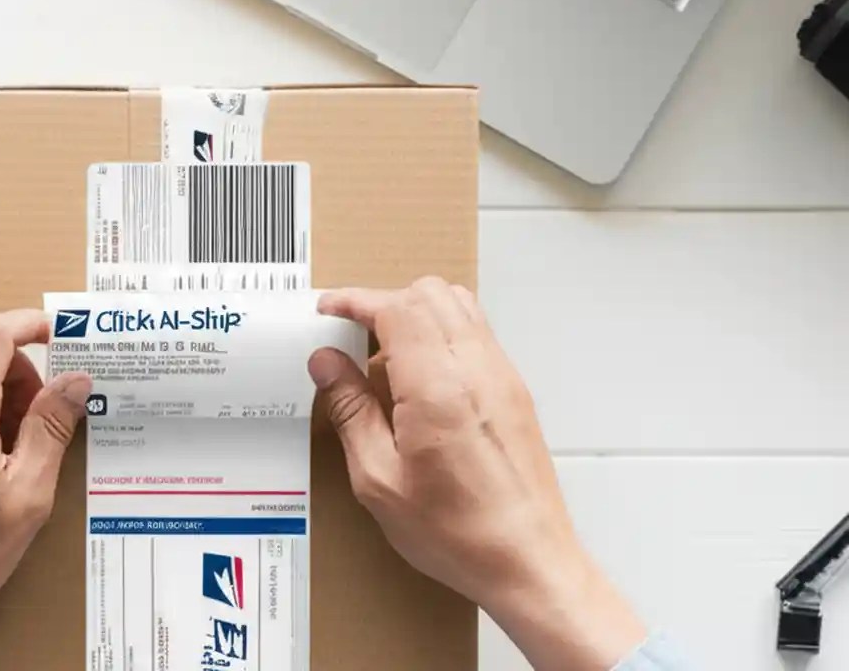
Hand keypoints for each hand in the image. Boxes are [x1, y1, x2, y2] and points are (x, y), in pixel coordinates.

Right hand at [309, 278, 644, 670]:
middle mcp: (477, 367)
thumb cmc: (454, 531)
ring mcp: (502, 375)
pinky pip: (475, 335)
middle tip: (350, 337)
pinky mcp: (514, 390)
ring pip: (457, 306)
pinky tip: (418, 382)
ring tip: (382, 359)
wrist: (528, 561)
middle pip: (430, 294)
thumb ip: (350, 410)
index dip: (356, 300)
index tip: (327, 310)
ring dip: (415, 315)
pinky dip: (440, 335)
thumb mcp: (379, 478)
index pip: (396, 308)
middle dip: (384, 303)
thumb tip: (326, 362)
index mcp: (437, 386)